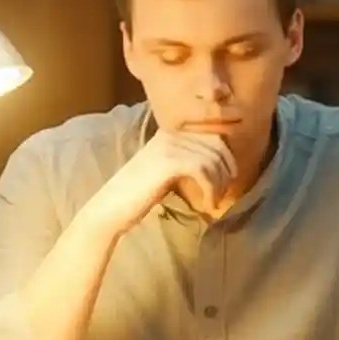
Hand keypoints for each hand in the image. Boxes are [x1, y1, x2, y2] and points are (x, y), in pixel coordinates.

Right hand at [80, 128, 237, 236]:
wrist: (111, 207)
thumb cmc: (138, 194)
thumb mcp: (165, 170)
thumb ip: (187, 160)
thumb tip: (221, 164)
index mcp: (170, 132)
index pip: (213, 135)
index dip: (226, 159)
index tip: (226, 181)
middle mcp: (170, 134)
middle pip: (216, 145)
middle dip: (226, 170)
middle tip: (223, 192)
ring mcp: (169, 146)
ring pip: (212, 159)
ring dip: (219, 184)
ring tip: (213, 201)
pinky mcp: (168, 163)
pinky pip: (203, 171)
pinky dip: (210, 190)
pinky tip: (206, 205)